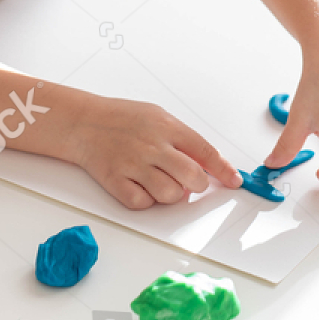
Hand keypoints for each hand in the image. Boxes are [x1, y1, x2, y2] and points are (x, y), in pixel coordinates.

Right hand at [68, 94, 241, 209]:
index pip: (206, 153)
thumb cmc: (123, 118)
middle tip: (189, 182)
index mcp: (168, 128)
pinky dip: (146, 200)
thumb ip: (182, 138)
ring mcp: (134, 164)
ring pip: (170, 195)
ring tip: (160, 181)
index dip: (224, 170)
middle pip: (192, 178)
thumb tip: (207, 164)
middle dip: (197, 185)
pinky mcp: (116, 181)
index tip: (234, 181)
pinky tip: (141, 186)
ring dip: (171, 195)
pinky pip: (142, 203)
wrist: (84, 122)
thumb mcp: (158, 116)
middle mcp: (153, 146)